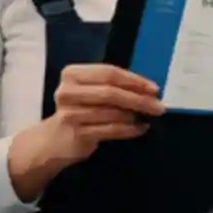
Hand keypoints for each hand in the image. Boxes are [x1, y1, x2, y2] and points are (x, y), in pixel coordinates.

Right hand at [8, 64, 162, 200]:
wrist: (53, 140)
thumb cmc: (79, 109)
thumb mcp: (90, 91)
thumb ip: (112, 86)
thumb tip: (148, 90)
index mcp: (72, 74)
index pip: (109, 73)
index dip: (134, 80)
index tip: (154, 88)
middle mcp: (68, 91)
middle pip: (111, 92)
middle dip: (138, 99)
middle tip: (158, 106)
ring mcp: (70, 114)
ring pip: (111, 112)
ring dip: (135, 115)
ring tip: (149, 116)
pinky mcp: (77, 134)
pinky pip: (110, 130)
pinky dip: (129, 129)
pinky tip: (140, 128)